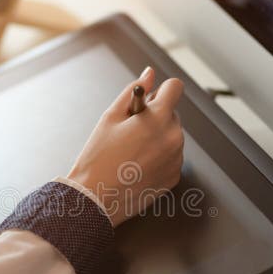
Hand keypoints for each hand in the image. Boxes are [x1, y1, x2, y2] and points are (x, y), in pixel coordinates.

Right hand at [66, 67, 184, 226]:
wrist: (96, 198)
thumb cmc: (99, 158)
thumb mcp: (110, 118)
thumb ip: (133, 92)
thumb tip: (149, 75)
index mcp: (158, 118)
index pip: (175, 87)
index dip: (160, 90)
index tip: (150, 100)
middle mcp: (174, 137)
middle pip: (172, 114)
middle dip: (155, 117)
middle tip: (130, 131)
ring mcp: (176, 159)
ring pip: (172, 136)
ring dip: (157, 138)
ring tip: (131, 152)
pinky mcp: (174, 176)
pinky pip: (171, 157)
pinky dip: (158, 157)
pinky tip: (137, 165)